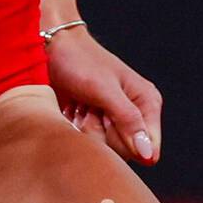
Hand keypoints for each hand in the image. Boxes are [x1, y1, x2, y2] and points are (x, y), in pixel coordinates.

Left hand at [47, 26, 161, 165]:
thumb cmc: (79, 60)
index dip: (123, 141)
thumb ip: (127, 119)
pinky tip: (75, 109)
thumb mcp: (103, 88)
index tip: (106, 118)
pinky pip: (91, 144)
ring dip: (88, 130)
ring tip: (82, 105)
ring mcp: (116, 120)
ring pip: (106, 151)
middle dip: (102, 133)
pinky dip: (79, 129)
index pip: (147, 149)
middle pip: (125, 153)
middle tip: (91, 107)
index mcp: (147, 102)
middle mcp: (136, 114)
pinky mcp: (98, 123)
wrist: (54, 48)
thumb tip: (148, 154)